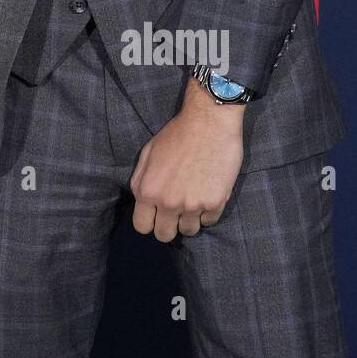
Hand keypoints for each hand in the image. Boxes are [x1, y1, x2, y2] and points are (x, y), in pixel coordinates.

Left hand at [129, 79, 244, 241]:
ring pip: (189, 231)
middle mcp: (169, 203)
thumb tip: (141, 201)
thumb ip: (141, 180)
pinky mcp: (215, 203)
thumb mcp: (148, 153)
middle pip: (164, 235)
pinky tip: (207, 194)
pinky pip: (209, 221)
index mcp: (148, 191)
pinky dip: (207, 212)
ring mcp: (193, 205)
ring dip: (189, 219)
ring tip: (192, 200)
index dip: (149, 221)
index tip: (156, 215)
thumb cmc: (177, 134)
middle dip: (168, 225)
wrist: (209, 122)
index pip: (142, 226)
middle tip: (175, 212)